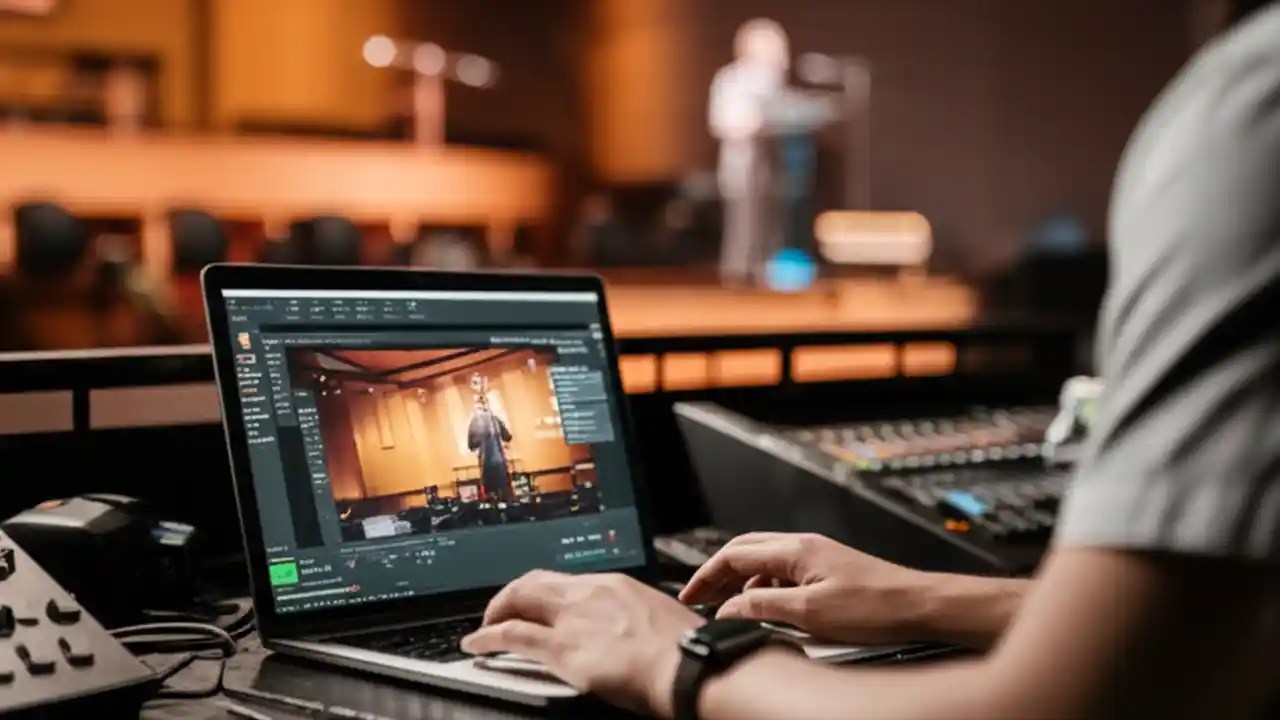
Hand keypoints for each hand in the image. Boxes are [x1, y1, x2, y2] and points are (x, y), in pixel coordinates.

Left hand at [461, 570, 701, 716]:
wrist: (690, 665)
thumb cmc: (686, 651)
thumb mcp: (662, 621)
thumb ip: (638, 621)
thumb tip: (636, 633)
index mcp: (616, 585)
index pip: (567, 581)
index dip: (544, 591)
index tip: (538, 603)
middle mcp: (589, 593)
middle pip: (535, 583)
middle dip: (513, 596)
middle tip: (503, 611)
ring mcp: (573, 618)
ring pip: (518, 601)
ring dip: (496, 612)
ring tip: (486, 626)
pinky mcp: (562, 648)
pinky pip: (511, 635)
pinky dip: (487, 637)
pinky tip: (476, 644)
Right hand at [678, 533, 932, 644]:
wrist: (919, 606)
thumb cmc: (876, 606)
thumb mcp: (809, 614)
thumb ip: (763, 608)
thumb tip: (729, 610)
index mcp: (795, 549)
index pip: (733, 554)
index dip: (705, 576)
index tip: (690, 596)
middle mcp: (804, 546)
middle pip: (745, 551)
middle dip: (717, 575)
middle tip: (700, 599)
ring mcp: (817, 557)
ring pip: (764, 563)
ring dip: (740, 583)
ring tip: (728, 609)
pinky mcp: (828, 572)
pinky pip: (783, 574)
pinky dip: (763, 588)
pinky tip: (766, 610)